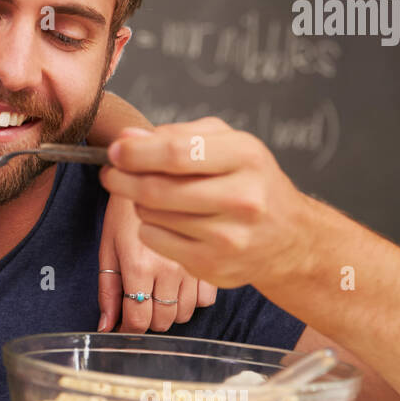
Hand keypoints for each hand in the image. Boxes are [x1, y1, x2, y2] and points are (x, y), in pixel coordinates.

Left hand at [98, 163, 216, 331]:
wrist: (156, 176)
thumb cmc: (125, 210)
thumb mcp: (108, 246)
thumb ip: (107, 289)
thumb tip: (105, 326)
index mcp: (138, 265)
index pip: (138, 320)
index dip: (129, 329)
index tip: (125, 324)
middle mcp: (169, 270)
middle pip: (162, 321)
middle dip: (148, 319)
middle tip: (140, 304)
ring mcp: (193, 266)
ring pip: (185, 313)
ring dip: (170, 311)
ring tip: (159, 293)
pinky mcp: (209, 259)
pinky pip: (206, 299)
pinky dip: (193, 299)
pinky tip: (181, 285)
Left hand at [99, 118, 313, 288]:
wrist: (289, 238)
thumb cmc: (249, 181)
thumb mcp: (227, 144)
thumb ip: (177, 135)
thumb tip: (127, 138)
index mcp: (246, 157)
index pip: (176, 153)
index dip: (135, 152)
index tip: (115, 150)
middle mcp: (242, 198)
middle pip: (157, 189)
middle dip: (122, 179)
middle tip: (110, 173)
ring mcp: (229, 237)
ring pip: (151, 215)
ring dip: (140, 203)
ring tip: (154, 196)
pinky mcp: (213, 265)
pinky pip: (155, 240)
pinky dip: (150, 227)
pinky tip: (168, 221)